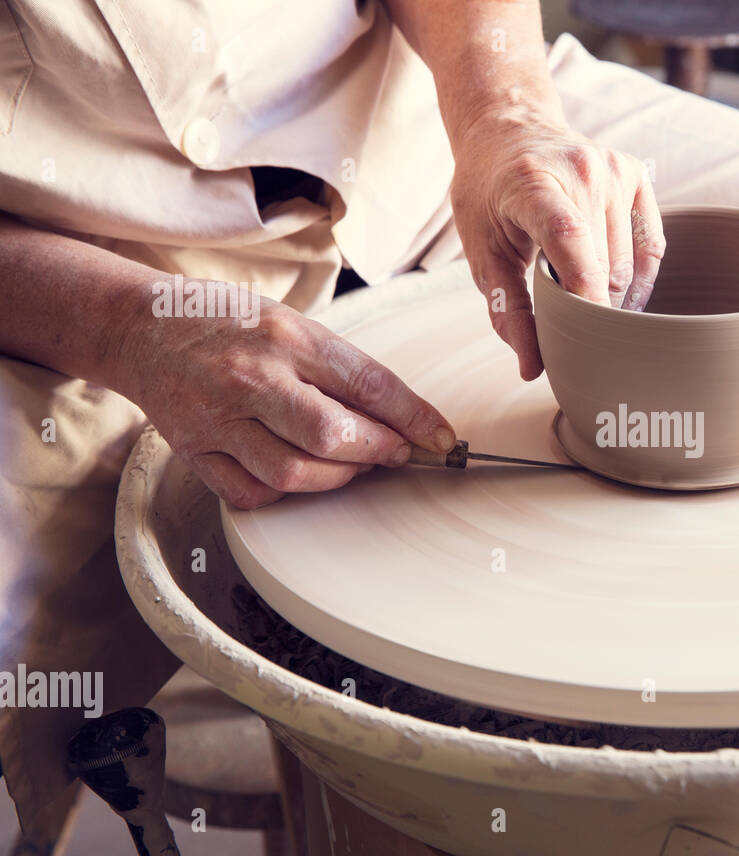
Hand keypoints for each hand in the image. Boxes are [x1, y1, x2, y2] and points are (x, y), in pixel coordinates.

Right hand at [115, 294, 455, 508]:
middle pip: (332, 436)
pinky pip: (253, 493)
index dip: (415, 418)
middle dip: (376, 452)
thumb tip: (404, 418)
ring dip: (338, 477)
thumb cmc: (232, 326)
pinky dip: (285, 493)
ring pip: (294, 474)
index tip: (442, 439)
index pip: (368, 383)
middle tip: (393, 452)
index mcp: (288, 338)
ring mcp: (220, 419)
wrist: (143, 329)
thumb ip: (342, 369)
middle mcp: (253, 378)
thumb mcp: (293, 324)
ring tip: (350, 462)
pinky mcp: (196, 451)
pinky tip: (296, 471)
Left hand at [449, 111, 665, 380]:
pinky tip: (617, 293)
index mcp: (534, 183)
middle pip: (602, 266)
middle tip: (561, 318)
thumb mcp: (481, 250)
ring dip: (607, 294)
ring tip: (576, 291)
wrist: (508, 128)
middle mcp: (582, 170)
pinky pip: (650, 247)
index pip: (569, 239)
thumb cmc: (488, 194)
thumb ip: (506, 309)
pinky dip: (637, 279)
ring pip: (627, 265)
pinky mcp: (636, 176)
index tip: (588, 337)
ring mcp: (614, 171)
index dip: (583, 292)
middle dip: (586, 306)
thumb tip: (531, 369)